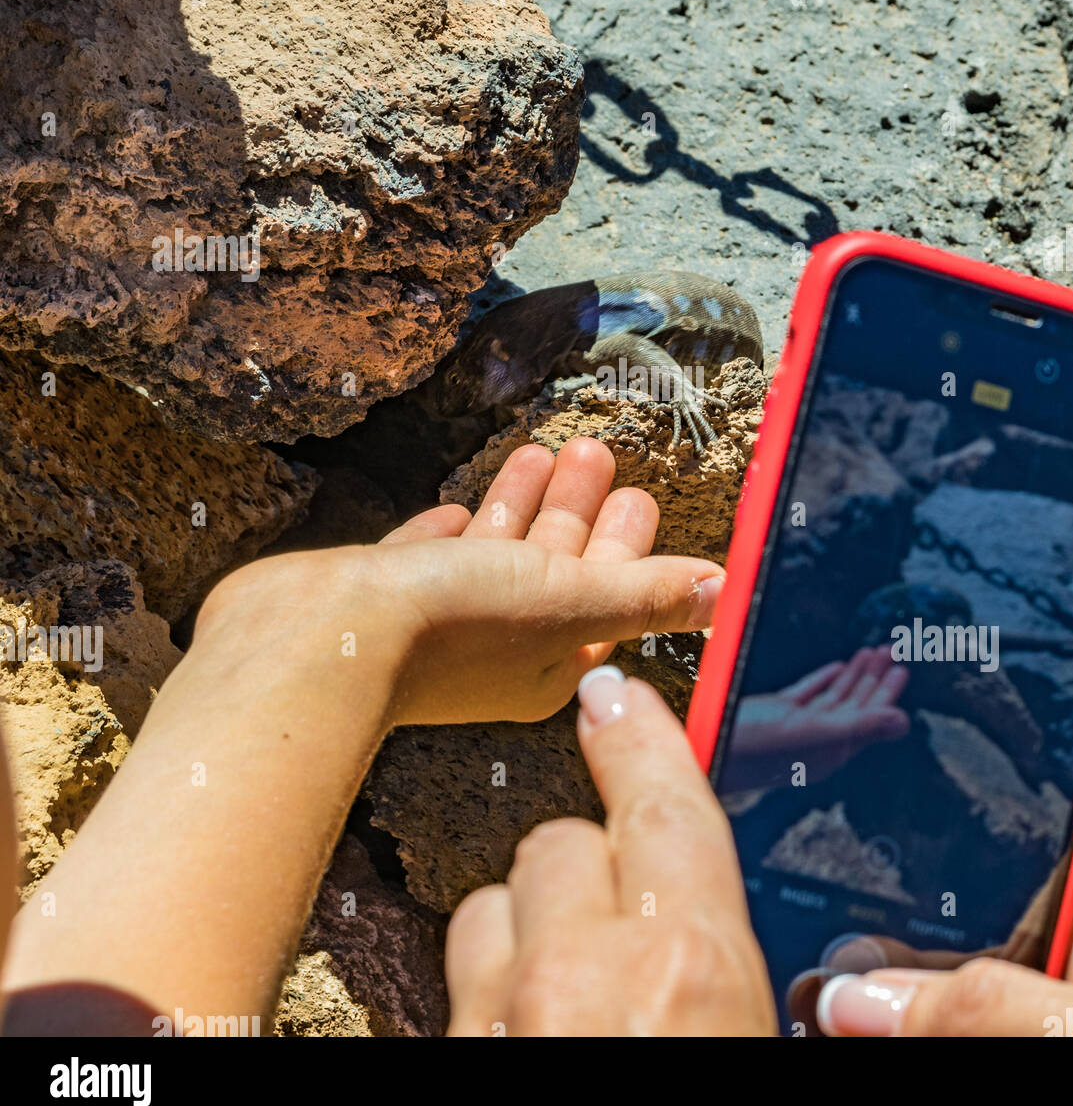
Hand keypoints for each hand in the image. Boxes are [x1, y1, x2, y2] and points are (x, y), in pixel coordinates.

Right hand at [194, 437, 724, 724]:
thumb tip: (722, 590)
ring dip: (521, 506)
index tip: (637, 492)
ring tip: (543, 449)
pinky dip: (452, 533)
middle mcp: (495, 645)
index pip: (603, 594)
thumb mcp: (569, 600)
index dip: (625, 545)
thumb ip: (642, 592)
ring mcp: (434, 623)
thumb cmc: (455, 623)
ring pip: (493, 555)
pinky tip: (458, 505)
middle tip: (594, 449)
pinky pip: (430, 560)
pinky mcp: (381, 599)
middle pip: (552, 566)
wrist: (316, 638)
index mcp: (547, 656)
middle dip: (575, 510)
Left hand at [444, 667, 776, 1035]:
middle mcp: (582, 974)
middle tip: (625, 925)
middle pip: (563, 845)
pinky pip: (457, 977)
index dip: (641, 739)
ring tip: (573, 988)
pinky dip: (490, 987)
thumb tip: (728, 928)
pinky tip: (522, 1023)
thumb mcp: (757, 1033)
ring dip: (530, 924)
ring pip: (496, 903)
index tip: (620, 700)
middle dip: (590, 864)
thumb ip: (733, 967)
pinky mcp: (446, 1046)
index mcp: (689, 968)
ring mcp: (500, 1012)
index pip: (661, 805)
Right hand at [722, 646, 908, 792]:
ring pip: (834, 698)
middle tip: (891, 651)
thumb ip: (857, 726)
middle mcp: (818, 738)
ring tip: (872, 651)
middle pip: (855, 705)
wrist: (704, 748)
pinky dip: (824, 678)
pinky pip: (809, 694)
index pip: (868, 717)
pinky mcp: (776, 714)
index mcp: (831, 748)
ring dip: (854, 675)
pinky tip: (838, 667)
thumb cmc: (753, 747)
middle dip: (874, 678)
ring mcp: (796, 725)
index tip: (902, 669)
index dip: (886, 693)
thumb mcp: (809, 733)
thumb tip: (904, 721)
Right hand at [816, 721, 1072, 1035]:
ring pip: (990, 952)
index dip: (1027, 720)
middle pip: (1019, 862)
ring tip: (833, 943)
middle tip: (836, 846)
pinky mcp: (1069, 1053)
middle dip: (934, 861)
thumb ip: (1000, 1013)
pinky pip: (984, 1019)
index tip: (935, 695)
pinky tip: (863, 1012)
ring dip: (913, 954)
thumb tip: (863, 993)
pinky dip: (926, 1018)